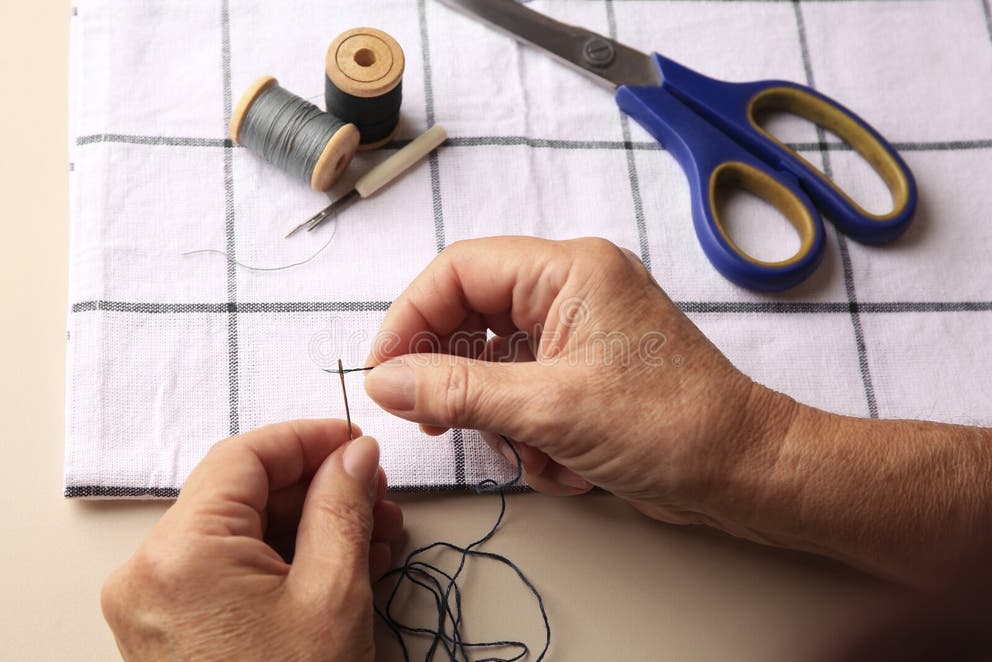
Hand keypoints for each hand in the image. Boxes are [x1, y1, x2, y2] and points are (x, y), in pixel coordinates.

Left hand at [100, 420, 402, 661]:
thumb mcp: (333, 594)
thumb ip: (343, 507)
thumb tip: (354, 455)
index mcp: (181, 554)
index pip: (244, 457)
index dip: (307, 439)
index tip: (355, 440)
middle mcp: (151, 572)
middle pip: (243, 494)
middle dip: (318, 488)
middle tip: (375, 493)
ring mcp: (156, 602)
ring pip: (242, 531)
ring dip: (309, 524)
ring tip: (373, 534)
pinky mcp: (173, 626)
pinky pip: (231, 568)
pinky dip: (285, 558)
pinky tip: (342, 563)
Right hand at [363, 237, 792, 526]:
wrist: (746, 473)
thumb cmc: (673, 426)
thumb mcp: (550, 409)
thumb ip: (457, 391)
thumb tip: (386, 381)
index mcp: (569, 271)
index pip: (459, 270)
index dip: (411, 318)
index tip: (384, 372)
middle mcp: (572, 292)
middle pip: (471, 319)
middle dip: (457, 381)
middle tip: (437, 421)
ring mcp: (578, 335)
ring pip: (493, 367)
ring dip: (500, 420)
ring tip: (534, 451)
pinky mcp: (584, 376)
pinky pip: (523, 395)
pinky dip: (530, 436)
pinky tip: (566, 464)